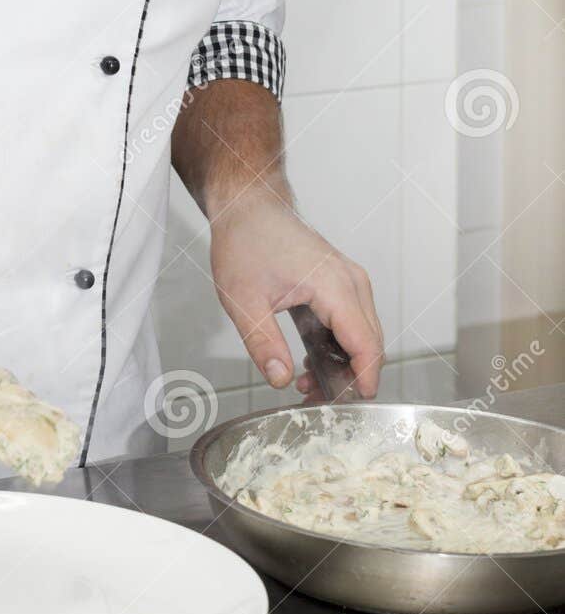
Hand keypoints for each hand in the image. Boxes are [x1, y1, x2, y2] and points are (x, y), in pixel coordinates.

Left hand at [208, 187, 382, 397]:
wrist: (248, 204)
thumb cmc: (245, 242)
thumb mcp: (243, 300)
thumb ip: (263, 343)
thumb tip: (279, 381)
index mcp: (334, 285)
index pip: (366, 345)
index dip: (363, 381)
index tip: (349, 409)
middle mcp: (352, 282)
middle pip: (370, 344)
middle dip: (348, 379)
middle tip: (312, 402)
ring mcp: (350, 281)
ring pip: (362, 336)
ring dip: (342, 365)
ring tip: (303, 385)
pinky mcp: (341, 283)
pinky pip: (351, 323)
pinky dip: (337, 347)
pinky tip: (306, 362)